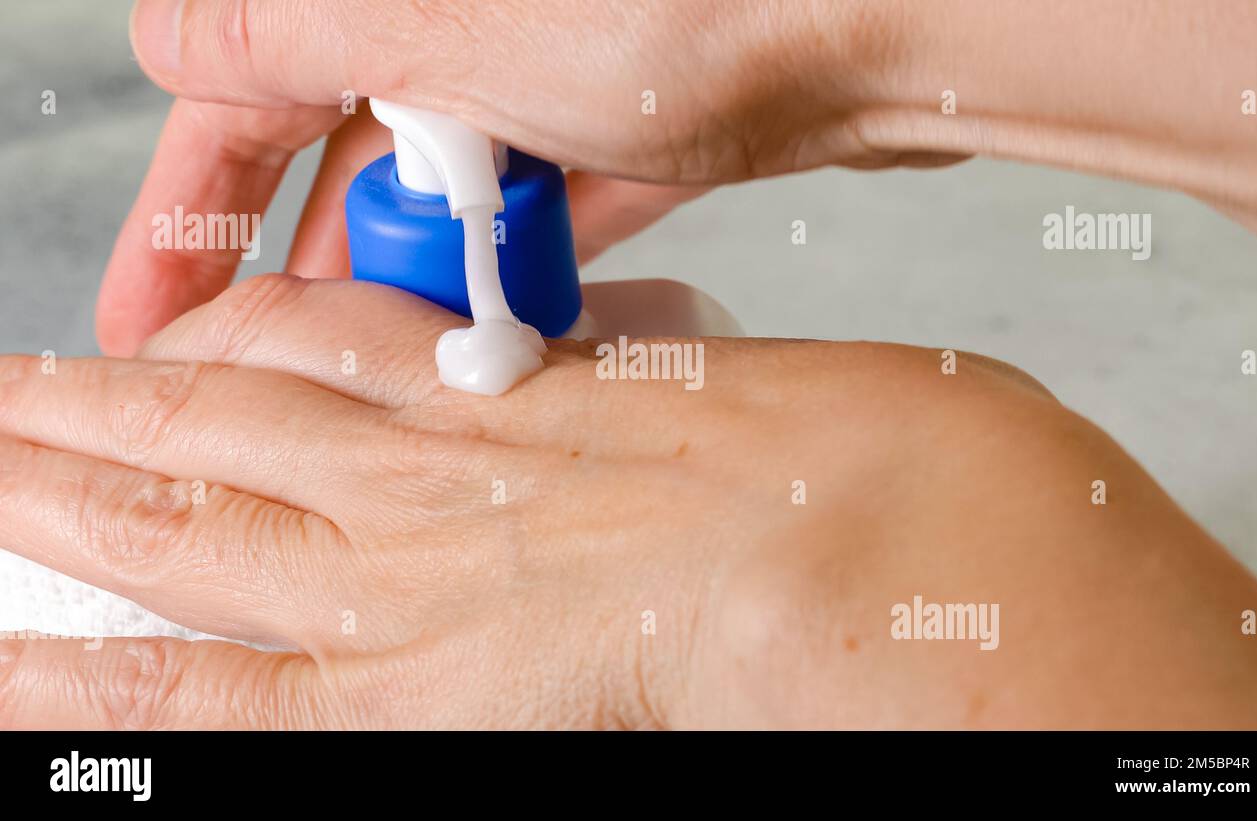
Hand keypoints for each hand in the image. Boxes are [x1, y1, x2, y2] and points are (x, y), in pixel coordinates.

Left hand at [6, 275, 1256, 727]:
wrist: (909, 540)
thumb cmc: (870, 463)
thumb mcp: (753, 390)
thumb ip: (644, 389)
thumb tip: (643, 373)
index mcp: (515, 394)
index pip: (324, 339)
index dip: (228, 330)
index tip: (171, 334)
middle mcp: (444, 476)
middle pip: (224, 422)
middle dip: (90, 410)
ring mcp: (414, 577)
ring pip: (188, 518)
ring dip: (57, 491)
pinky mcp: (422, 695)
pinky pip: (219, 697)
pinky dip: (104, 689)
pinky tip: (13, 683)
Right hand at [98, 0, 963, 354]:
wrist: (882, 27)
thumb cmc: (691, 3)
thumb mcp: (440, 26)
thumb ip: (293, 35)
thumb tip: (177, 43)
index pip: (242, 86)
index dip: (192, 209)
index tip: (157, 312)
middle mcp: (467, 12)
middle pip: (345, 145)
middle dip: (313, 257)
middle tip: (273, 363)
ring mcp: (551, 63)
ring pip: (450, 187)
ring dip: (426, 271)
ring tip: (406, 353)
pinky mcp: (630, 117)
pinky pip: (545, 198)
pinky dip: (524, 257)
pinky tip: (507, 317)